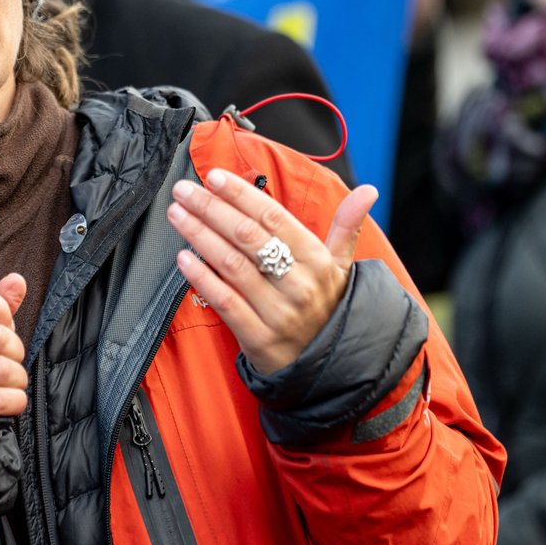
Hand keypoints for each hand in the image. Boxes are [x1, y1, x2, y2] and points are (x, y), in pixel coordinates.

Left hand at [167, 168, 377, 374]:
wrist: (327, 368)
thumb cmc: (326, 306)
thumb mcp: (340, 266)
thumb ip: (347, 225)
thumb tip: (368, 190)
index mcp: (317, 260)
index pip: (273, 217)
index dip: (242, 194)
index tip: (214, 177)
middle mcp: (299, 284)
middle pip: (248, 236)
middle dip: (211, 208)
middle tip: (184, 190)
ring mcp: (278, 312)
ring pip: (232, 265)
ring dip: (200, 235)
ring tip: (177, 214)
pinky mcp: (258, 338)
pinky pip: (225, 302)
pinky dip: (201, 277)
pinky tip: (183, 257)